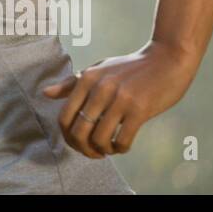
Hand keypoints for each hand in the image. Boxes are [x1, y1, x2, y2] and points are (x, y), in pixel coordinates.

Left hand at [41, 40, 197, 157]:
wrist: (167, 59)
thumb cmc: (130, 68)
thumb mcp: (98, 70)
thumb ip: (72, 84)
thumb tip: (45, 94)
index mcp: (86, 78)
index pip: (64, 117)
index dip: (67, 137)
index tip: (78, 143)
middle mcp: (100, 88)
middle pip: (78, 132)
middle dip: (83, 149)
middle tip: (94, 152)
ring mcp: (120, 99)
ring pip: (99, 139)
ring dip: (102, 151)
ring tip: (108, 149)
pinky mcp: (140, 110)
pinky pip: (122, 140)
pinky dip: (119, 149)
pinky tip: (122, 145)